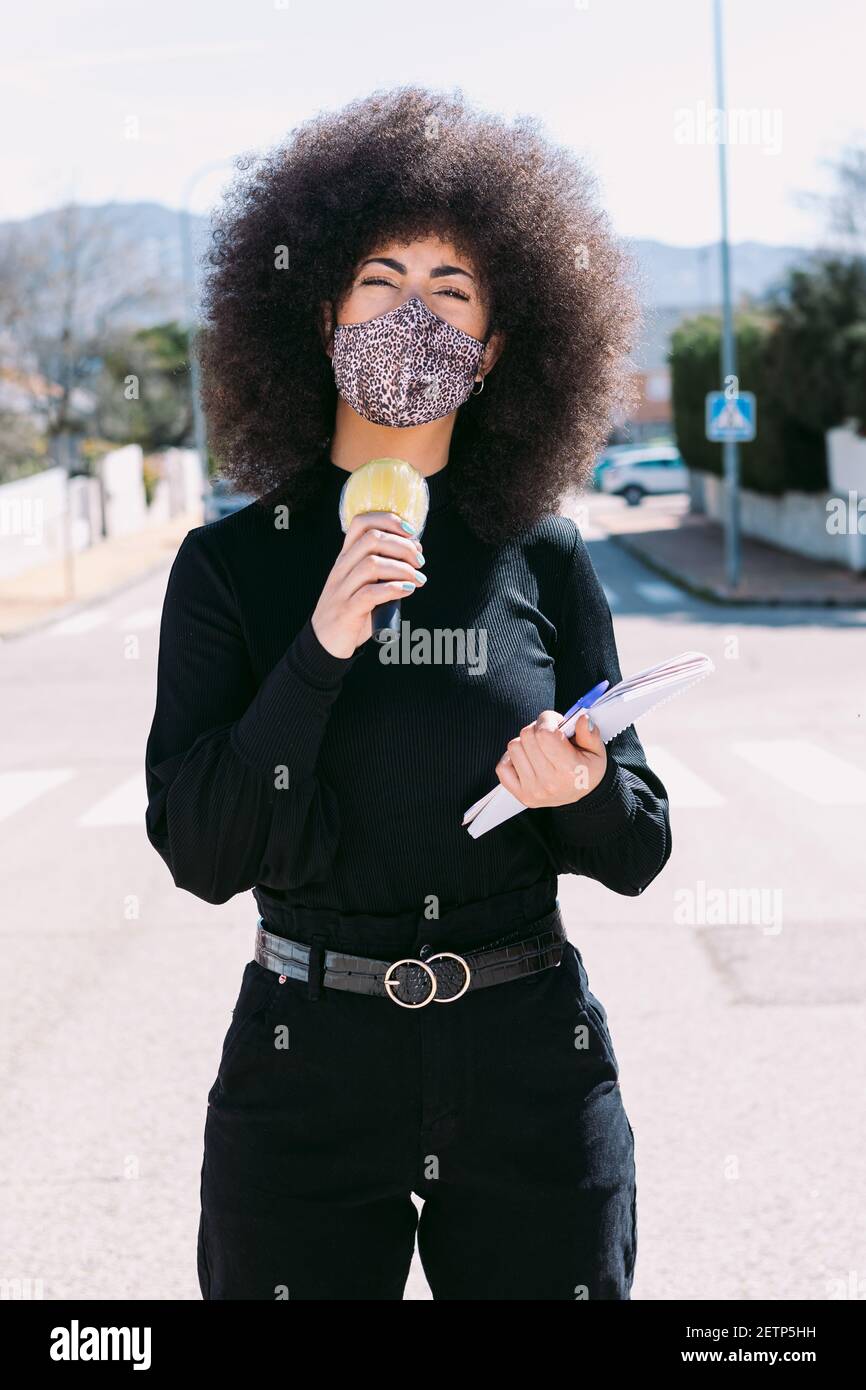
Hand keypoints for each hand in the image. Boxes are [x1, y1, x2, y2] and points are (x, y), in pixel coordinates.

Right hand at [311, 512, 425, 657]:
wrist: (324, 643)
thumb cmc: (350, 612)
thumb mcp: (362, 584)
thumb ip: (382, 569)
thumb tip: (414, 556)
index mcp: (345, 558)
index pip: (361, 523)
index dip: (389, 520)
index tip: (411, 533)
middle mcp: (342, 569)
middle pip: (372, 540)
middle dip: (402, 546)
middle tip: (419, 561)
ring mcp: (342, 589)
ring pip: (372, 564)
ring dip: (402, 569)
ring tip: (417, 579)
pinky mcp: (347, 611)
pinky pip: (370, 593)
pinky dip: (394, 589)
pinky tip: (408, 591)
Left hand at [494, 708, 606, 808]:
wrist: (584, 795)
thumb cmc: (588, 770)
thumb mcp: (596, 751)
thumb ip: (589, 734)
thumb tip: (582, 719)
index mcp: (569, 770)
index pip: (544, 733)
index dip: (547, 720)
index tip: (554, 722)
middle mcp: (549, 782)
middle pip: (527, 736)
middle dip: (537, 729)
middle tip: (548, 734)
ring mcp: (532, 790)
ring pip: (513, 747)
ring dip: (525, 742)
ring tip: (539, 747)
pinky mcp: (520, 794)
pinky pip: (502, 767)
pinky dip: (512, 758)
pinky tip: (527, 759)